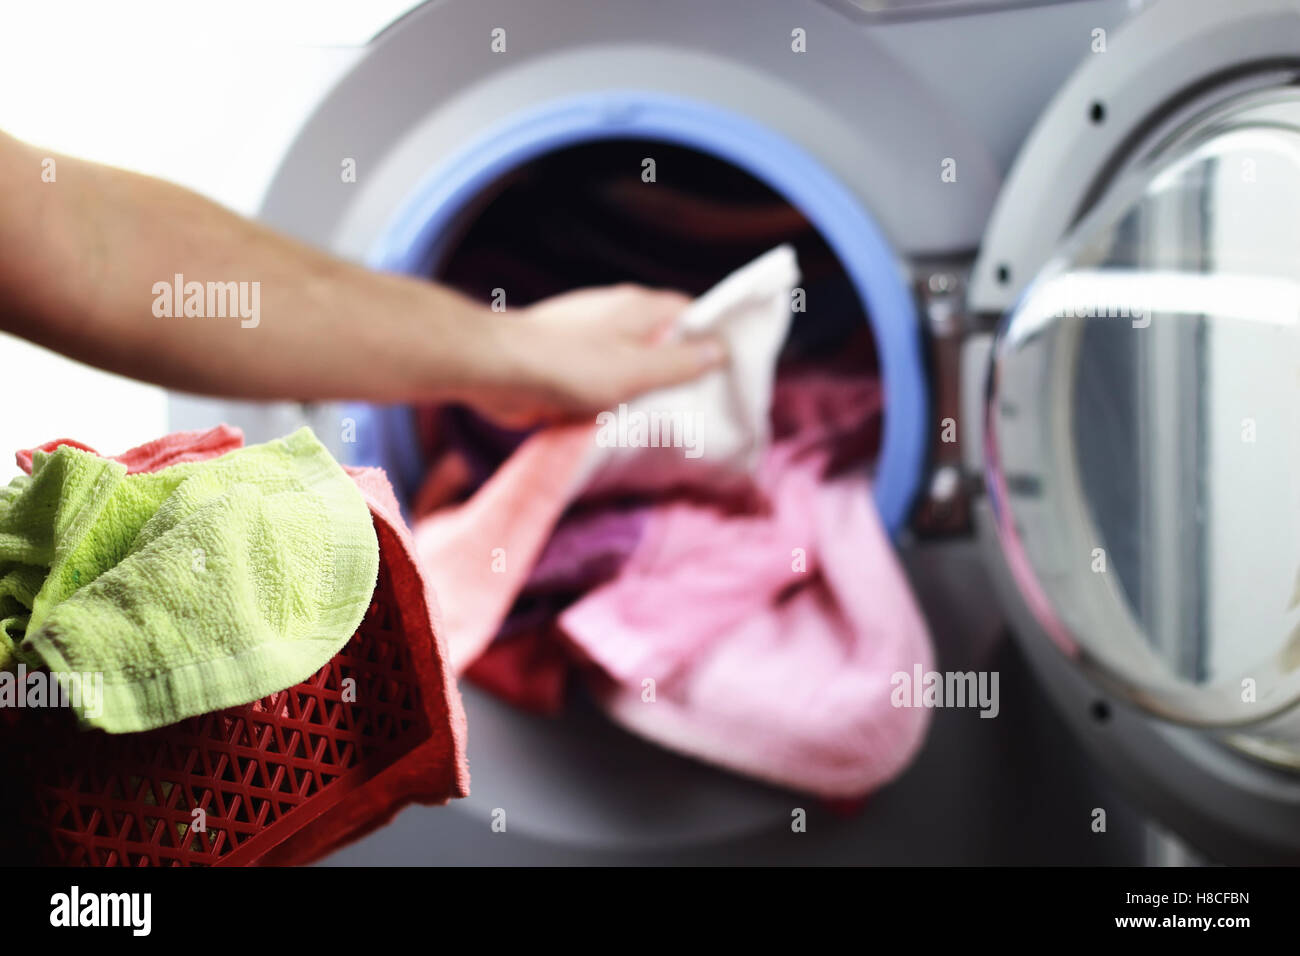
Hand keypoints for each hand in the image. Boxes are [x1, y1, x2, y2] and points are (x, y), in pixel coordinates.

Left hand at [468, 284, 726, 427]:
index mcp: (639, 308)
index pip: (691, 313)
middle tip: (700, 404)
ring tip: (663, 419)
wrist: (497, 369)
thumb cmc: (569, 367)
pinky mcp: (565, 359)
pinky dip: (613, 396)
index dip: (712, 339)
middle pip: (662, 339)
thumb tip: (721, 349)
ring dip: (643, 387)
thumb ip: (681, 362)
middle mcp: (616, 315)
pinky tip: (618, 420)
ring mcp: (588, 336)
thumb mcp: (638, 371)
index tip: (728, 370)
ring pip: (631, 361)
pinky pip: (602, 377)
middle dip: (680, 369)